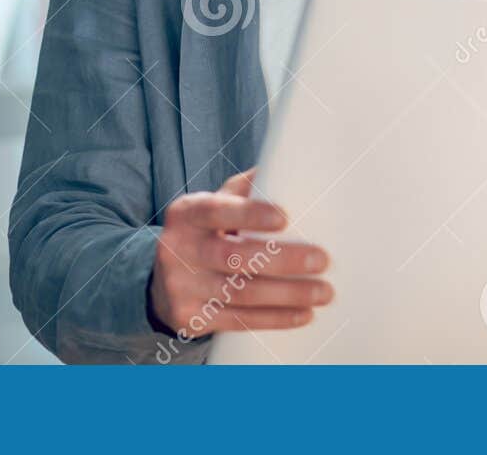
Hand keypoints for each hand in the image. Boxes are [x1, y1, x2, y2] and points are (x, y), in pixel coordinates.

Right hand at [149, 168, 332, 335]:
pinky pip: (239, 321)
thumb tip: (288, 167)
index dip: (250, 214)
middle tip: (322, 259)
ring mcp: (181, 288)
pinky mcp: (191, 319)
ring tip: (323, 291)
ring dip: (289, 294)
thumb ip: (245, 190)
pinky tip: (303, 314)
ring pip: (242, 293)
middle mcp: (179, 250)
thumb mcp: (214, 205)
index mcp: (187, 213)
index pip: (217, 211)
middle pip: (234, 257)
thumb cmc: (205, 233)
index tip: (285, 216)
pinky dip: (276, 318)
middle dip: (283, 260)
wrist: (162, 282)